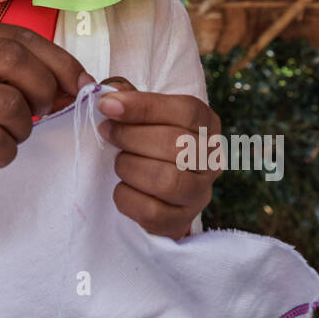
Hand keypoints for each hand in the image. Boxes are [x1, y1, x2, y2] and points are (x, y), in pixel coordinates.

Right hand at [0, 21, 92, 206]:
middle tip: (41, 114)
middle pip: (15, 61)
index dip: (59, 61)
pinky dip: (4, 153)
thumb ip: (13, 73)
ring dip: (23, 129)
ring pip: (8, 105)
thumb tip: (78, 81)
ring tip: (8, 138)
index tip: (81, 85)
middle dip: (44, 90)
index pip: (18, 37)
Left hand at [96, 76, 221, 240]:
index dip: (144, 107)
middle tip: (107, 133)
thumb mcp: (143, 114)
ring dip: (130, 168)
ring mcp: (200, 194)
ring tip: (119, 162)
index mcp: (206, 125)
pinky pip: (152, 212)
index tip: (107, 106)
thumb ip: (128, 100)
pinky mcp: (182, 222)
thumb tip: (109, 95)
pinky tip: (123, 187)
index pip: (185, 111)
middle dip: (131, 137)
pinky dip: (126, 198)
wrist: (153, 190)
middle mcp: (211, 159)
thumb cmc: (147, 141)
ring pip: (167, 180)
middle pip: (177, 145)